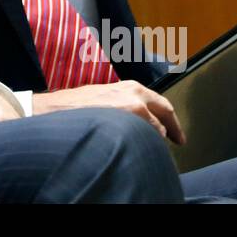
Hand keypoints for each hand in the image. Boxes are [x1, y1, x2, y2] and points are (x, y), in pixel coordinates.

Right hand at [32, 80, 185, 143]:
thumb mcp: (105, 96)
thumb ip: (124, 102)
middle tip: (179, 140)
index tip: (173, 129)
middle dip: (174, 128)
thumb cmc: (75, 106)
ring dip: (156, 138)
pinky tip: (139, 148)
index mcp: (131, 87)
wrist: (57, 110)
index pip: (160, 103)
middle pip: (166, 112)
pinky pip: (147, 137)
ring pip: (157, 128)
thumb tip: (136, 116)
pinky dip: (147, 143)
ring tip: (151, 148)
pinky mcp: (129, 120)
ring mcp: (134, 107)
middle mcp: (136, 94)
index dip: (169, 118)